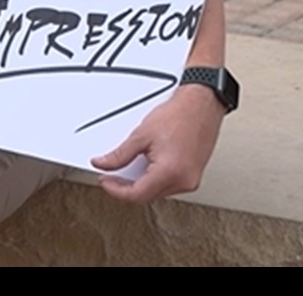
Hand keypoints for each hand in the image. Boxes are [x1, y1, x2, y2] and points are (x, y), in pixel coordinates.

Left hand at [91, 83, 225, 202]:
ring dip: (140, 185)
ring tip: (125, 170)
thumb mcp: (141, 135)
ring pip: (157, 193)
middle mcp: (183, 181)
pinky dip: (153, 180)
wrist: (200, 106)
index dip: (116, 190)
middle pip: (147, 196)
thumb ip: (119, 155)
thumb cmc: (178, 116)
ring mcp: (191, 181)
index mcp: (170, 172)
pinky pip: (168, 186)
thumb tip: (103, 163)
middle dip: (126, 188)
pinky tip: (144, 168)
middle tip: (111, 175)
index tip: (106, 181)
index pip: (137, 194)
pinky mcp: (193, 177)